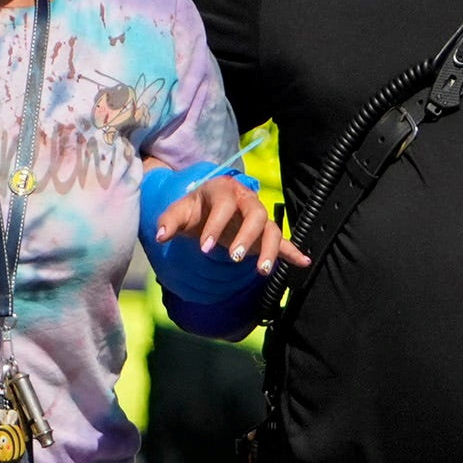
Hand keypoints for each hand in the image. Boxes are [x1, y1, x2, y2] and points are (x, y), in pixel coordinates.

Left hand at [154, 174, 306, 277]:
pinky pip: (283, 241)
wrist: (208, 207)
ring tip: (261, 272)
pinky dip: (293, 252)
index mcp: (224, 190)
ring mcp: (258, 216)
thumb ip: (168, 221)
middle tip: (234, 258)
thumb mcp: (179, 212)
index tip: (204, 249)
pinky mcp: (265, 233)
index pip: (224, 205)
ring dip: (269, 250)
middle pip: (255, 213)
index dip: (215, 226)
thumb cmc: (195, 209)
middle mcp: (246, 201)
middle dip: (246, 236)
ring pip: (271, 229)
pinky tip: (303, 262)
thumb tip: (160, 236)